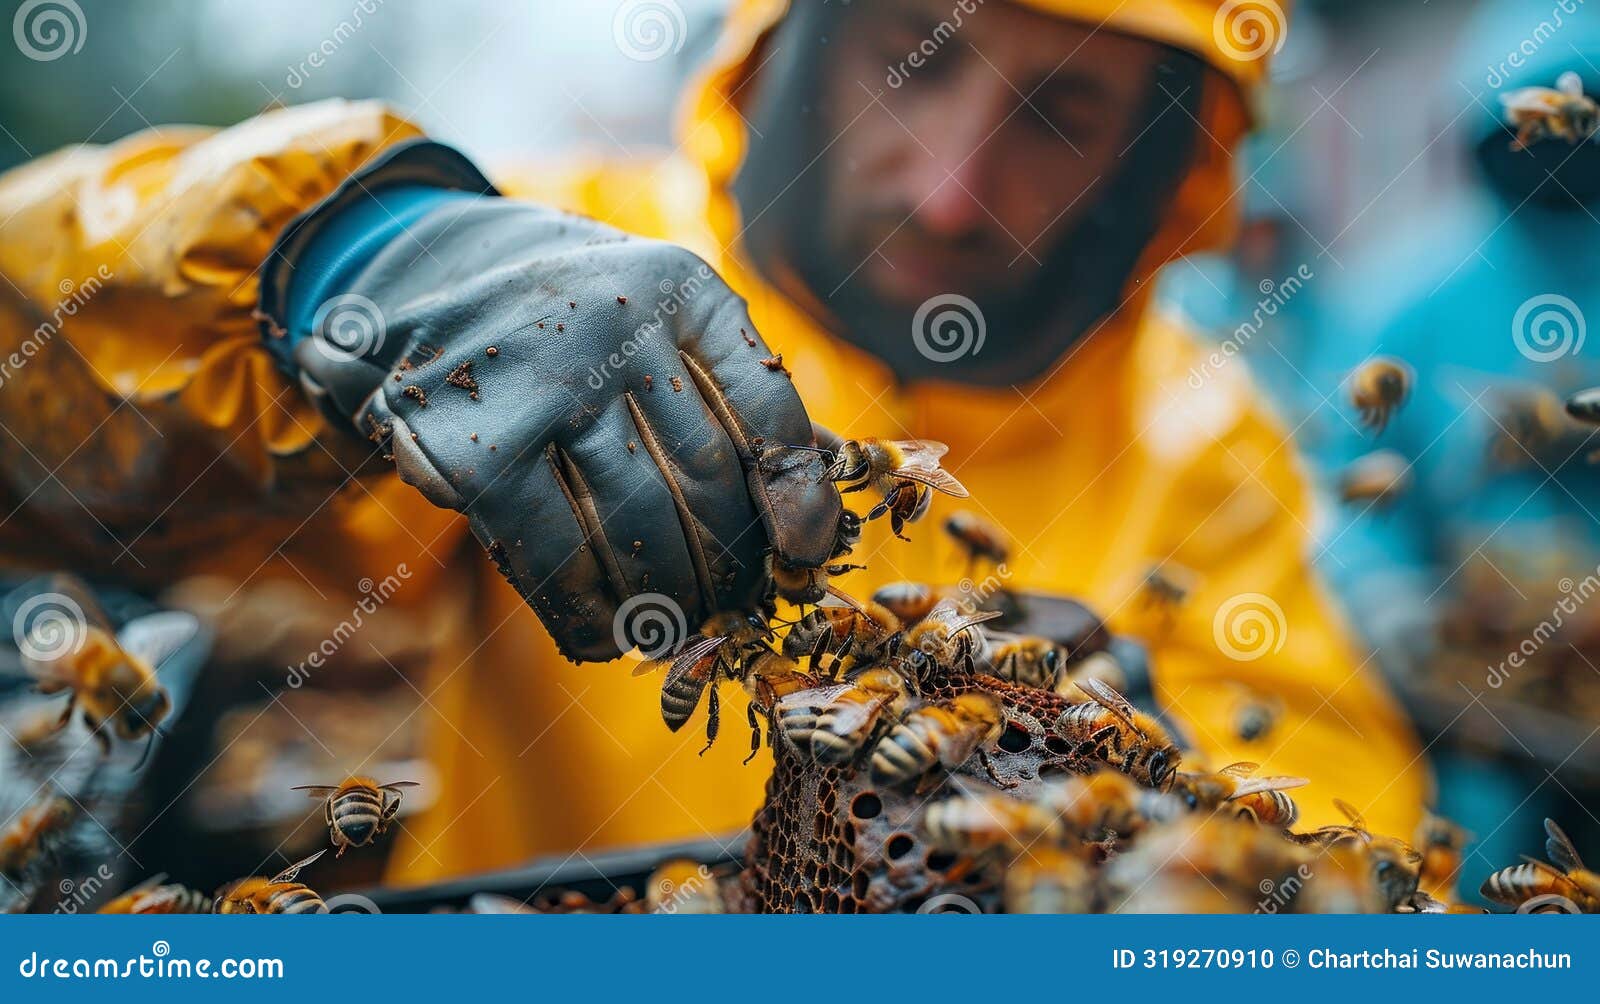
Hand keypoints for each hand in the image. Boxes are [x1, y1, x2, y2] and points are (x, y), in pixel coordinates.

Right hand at [293, 197, 841, 660]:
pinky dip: (589, 614)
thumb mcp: (662, 326)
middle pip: (706, 480)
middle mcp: (615, 321)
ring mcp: (542, 381)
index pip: (769, 411)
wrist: (426, 289)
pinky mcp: (476, 448)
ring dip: (668, 599)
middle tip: (733, 606)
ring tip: (677, 625)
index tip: (804, 560)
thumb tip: (823, 520)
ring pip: (637, 526)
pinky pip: (555, 558)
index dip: (799, 502)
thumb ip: (742, 400)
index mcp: (681, 287)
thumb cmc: (581, 327)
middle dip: (730, 566)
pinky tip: (606, 635)